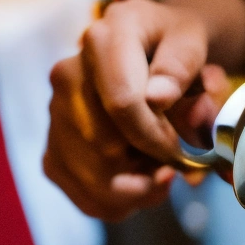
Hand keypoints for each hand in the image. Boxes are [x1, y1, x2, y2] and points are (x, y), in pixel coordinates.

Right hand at [44, 0, 228, 222]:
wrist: (151, 47)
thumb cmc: (174, 44)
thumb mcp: (191, 41)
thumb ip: (182, 65)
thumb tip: (157, 98)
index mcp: (103, 40)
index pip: (122, 103)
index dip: (156, 137)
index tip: (182, 152)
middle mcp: (67, 76)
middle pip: (105, 147)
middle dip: (148, 166)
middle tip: (178, 164)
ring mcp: (54, 115)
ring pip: (92, 179)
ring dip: (137, 189)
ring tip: (163, 174)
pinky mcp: (52, 149)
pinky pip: (81, 195)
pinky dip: (118, 203)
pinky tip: (142, 184)